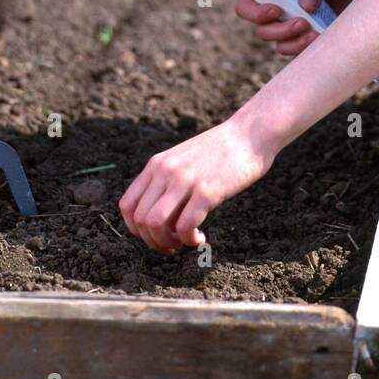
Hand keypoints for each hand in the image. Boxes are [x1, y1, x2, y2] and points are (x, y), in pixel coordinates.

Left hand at [118, 116, 276, 253]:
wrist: (250, 133)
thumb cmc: (221, 150)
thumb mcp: (183, 159)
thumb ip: (168, 179)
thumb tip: (159, 215)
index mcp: (157, 164)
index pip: (127, 206)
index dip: (136, 230)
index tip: (155, 236)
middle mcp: (166, 171)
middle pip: (140, 220)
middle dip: (153, 242)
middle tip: (172, 246)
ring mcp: (185, 181)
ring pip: (156, 225)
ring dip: (167, 243)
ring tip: (183, 242)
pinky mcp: (206, 191)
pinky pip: (184, 227)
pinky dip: (188, 240)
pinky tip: (200, 238)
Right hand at [233, 0, 368, 58]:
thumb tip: (304, 5)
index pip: (246, 7)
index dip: (254, 13)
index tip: (276, 10)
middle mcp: (278, 13)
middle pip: (262, 31)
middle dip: (279, 31)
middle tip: (302, 22)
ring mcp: (292, 29)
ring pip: (279, 46)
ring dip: (293, 44)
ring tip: (314, 33)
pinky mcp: (307, 42)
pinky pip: (298, 56)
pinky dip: (306, 52)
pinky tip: (320, 41)